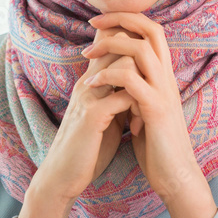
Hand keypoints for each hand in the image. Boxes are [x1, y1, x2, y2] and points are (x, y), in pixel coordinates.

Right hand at [30, 24, 140, 205]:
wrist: (62, 176)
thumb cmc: (86, 148)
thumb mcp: (105, 117)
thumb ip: (118, 99)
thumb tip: (140, 89)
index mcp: (92, 81)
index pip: (110, 41)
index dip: (132, 42)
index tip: (151, 60)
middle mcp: (88, 82)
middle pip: (119, 43)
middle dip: (144, 58)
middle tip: (155, 85)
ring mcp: (89, 96)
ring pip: (125, 64)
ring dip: (145, 83)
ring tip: (145, 108)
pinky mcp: (92, 116)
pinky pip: (125, 95)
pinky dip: (139, 107)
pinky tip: (139, 125)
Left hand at [81, 12, 204, 204]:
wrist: (175, 175)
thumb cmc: (156, 144)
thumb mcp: (144, 107)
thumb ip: (135, 87)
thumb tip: (118, 72)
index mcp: (163, 75)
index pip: (152, 31)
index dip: (128, 18)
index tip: (101, 21)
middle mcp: (167, 77)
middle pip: (151, 29)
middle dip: (120, 19)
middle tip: (93, 23)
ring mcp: (163, 91)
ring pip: (141, 49)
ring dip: (111, 46)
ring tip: (87, 55)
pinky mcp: (156, 109)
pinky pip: (131, 80)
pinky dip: (108, 76)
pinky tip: (92, 85)